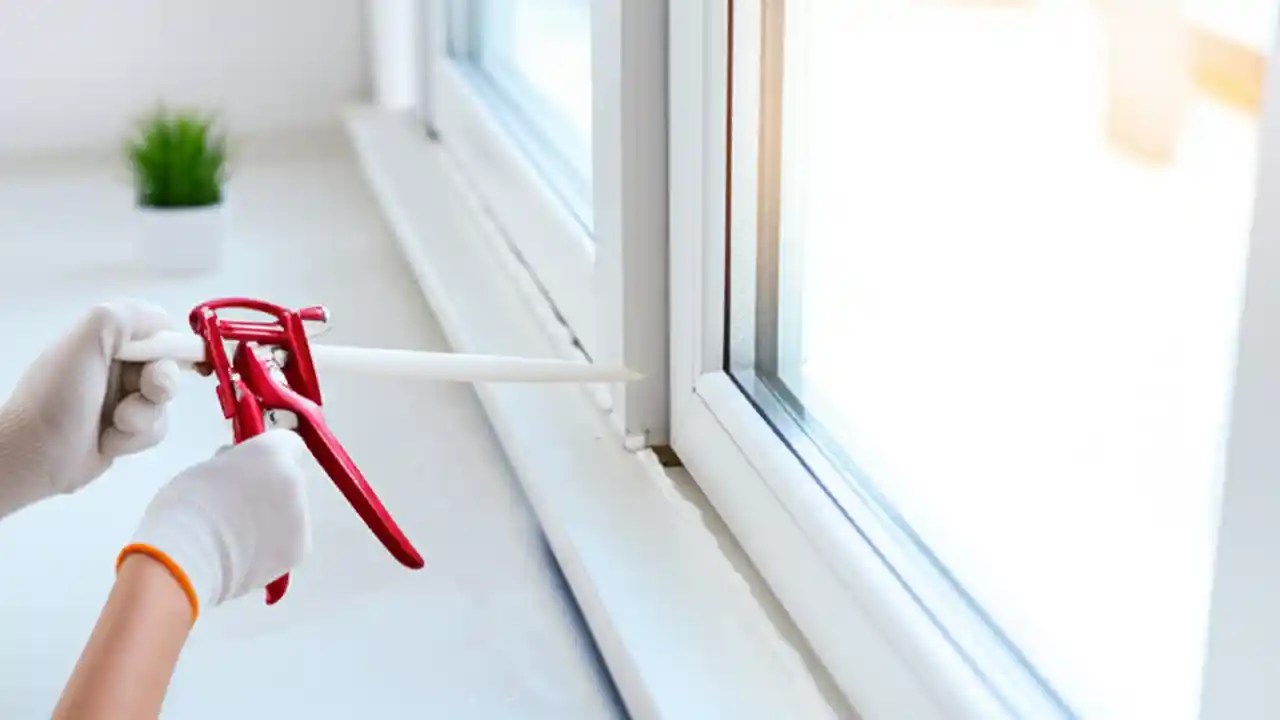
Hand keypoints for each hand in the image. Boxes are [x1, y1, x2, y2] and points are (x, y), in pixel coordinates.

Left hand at [0, 301, 178, 517]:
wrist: (34, 455)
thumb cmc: (57, 396)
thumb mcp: (86, 340)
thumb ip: (127, 316)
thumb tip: (164, 323)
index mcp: (104, 339)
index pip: (158, 331)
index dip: (168, 345)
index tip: (161, 360)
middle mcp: (115, 366)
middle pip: (168, 367)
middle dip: (160, 384)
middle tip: (144, 392)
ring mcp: (121, 400)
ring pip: (164, 403)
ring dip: (144, 416)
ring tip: (116, 426)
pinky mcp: (126, 432)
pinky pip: (155, 430)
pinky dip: (136, 439)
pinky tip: (109, 442)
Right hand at [120, 430, 311, 620]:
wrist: (188, 560)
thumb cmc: (187, 508)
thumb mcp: (203, 470)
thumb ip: (231, 465)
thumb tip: (238, 471)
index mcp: (271, 454)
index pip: (286, 442)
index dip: (267, 455)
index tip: (249, 466)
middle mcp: (295, 482)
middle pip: (287, 481)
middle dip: (266, 490)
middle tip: (233, 507)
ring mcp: (301, 518)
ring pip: (288, 513)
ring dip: (268, 520)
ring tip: (232, 538)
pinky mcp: (298, 550)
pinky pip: (285, 541)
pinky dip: (269, 547)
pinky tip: (241, 556)